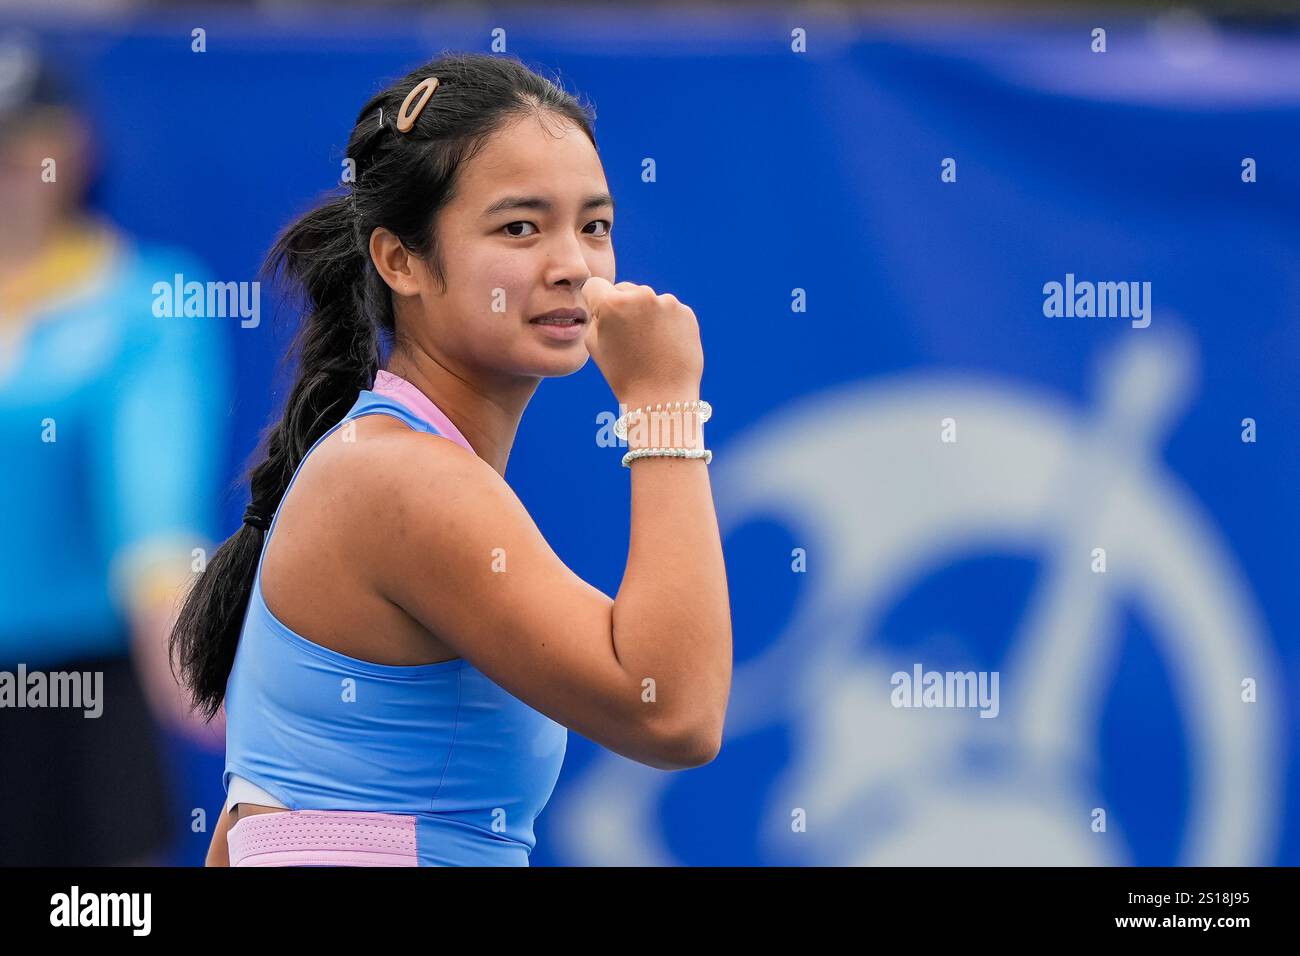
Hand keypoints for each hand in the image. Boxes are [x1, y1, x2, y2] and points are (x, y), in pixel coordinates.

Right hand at [581, 277, 702, 404]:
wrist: (662, 396)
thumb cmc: (623, 374)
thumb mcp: (593, 343)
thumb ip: (597, 315)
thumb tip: (605, 300)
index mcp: (613, 303)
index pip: (595, 286)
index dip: (594, 302)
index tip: (600, 316)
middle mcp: (641, 296)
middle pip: (623, 290)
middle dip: (622, 307)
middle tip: (626, 337)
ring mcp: (667, 302)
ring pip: (648, 300)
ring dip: (645, 314)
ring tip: (647, 345)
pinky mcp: (686, 312)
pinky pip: (668, 311)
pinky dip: (665, 323)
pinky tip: (663, 346)